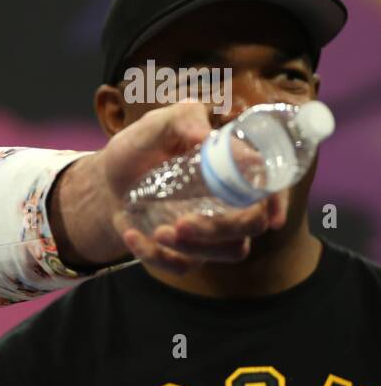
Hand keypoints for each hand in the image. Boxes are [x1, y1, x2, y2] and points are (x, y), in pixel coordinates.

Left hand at [52, 101, 288, 274]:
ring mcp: (210, 229)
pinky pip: (183, 266)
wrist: (106, 179)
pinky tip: (130, 235)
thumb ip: (181, 119)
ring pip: (229, 252)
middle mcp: (229, 201)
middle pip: (252, 225)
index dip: (278, 201)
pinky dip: (155, 256)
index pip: (270, 185)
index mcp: (231, 169)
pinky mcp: (185, 251)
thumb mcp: (155, 126)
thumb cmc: (141, 148)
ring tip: (157, 232)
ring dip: (196, 248)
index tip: (270, 217)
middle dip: (222, 230)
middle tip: (181, 223)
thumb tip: (204, 135)